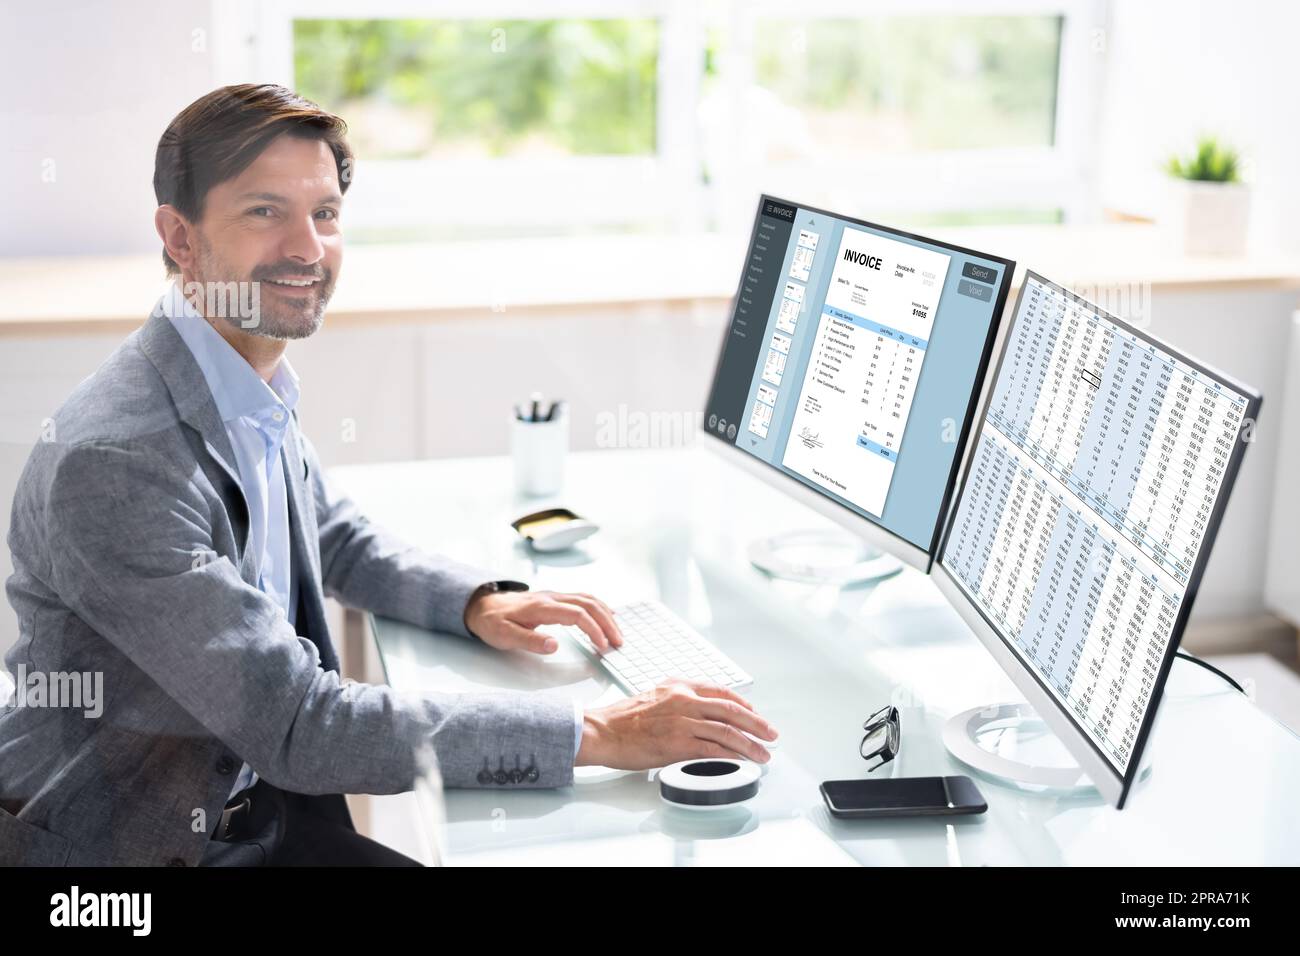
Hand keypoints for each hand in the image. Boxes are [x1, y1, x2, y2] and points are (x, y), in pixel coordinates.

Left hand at [464, 589, 622, 655]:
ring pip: (588, 599)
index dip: (593, 629)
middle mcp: (552, 597)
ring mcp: (554, 596)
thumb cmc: (492, 622)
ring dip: (606, 615)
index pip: (577, 614)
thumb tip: (554, 646)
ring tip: (617, 633)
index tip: (603, 646)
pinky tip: (607, 615)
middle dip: (607, 622)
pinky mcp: (555, 599)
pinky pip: (583, 599)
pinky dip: (599, 607)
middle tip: (619, 642)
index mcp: (542, 607)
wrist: (481, 606)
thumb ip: (529, 641)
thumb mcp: (504, 636)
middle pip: (589, 604)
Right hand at [577, 679, 778, 768]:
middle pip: (731, 710)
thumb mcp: (655, 695)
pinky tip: (742, 762)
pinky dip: (732, 756)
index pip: (721, 691)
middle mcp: (684, 699)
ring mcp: (682, 721)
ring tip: (763, 754)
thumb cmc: (622, 718)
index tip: (754, 714)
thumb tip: (700, 714)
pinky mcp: (678, 743)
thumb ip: (679, 700)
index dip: (743, 704)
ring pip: (727, 731)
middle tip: (771, 733)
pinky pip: (713, 750)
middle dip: (756, 723)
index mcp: (679, 685)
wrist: (602, 730)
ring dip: (750, 744)